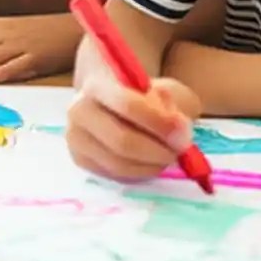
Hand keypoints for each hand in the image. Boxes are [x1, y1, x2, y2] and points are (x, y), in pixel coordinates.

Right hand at [66, 66, 201, 182]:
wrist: (108, 99)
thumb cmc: (141, 93)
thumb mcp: (163, 89)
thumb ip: (174, 104)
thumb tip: (178, 132)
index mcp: (97, 85)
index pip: (127, 106)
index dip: (159, 123)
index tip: (184, 133)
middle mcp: (79, 112)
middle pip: (122, 141)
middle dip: (158, 150)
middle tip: (180, 150)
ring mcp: (76, 138)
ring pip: (120, 163)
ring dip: (152, 164)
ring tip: (168, 155)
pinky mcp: (80, 159)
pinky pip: (116, 174)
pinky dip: (140, 172)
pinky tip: (150, 161)